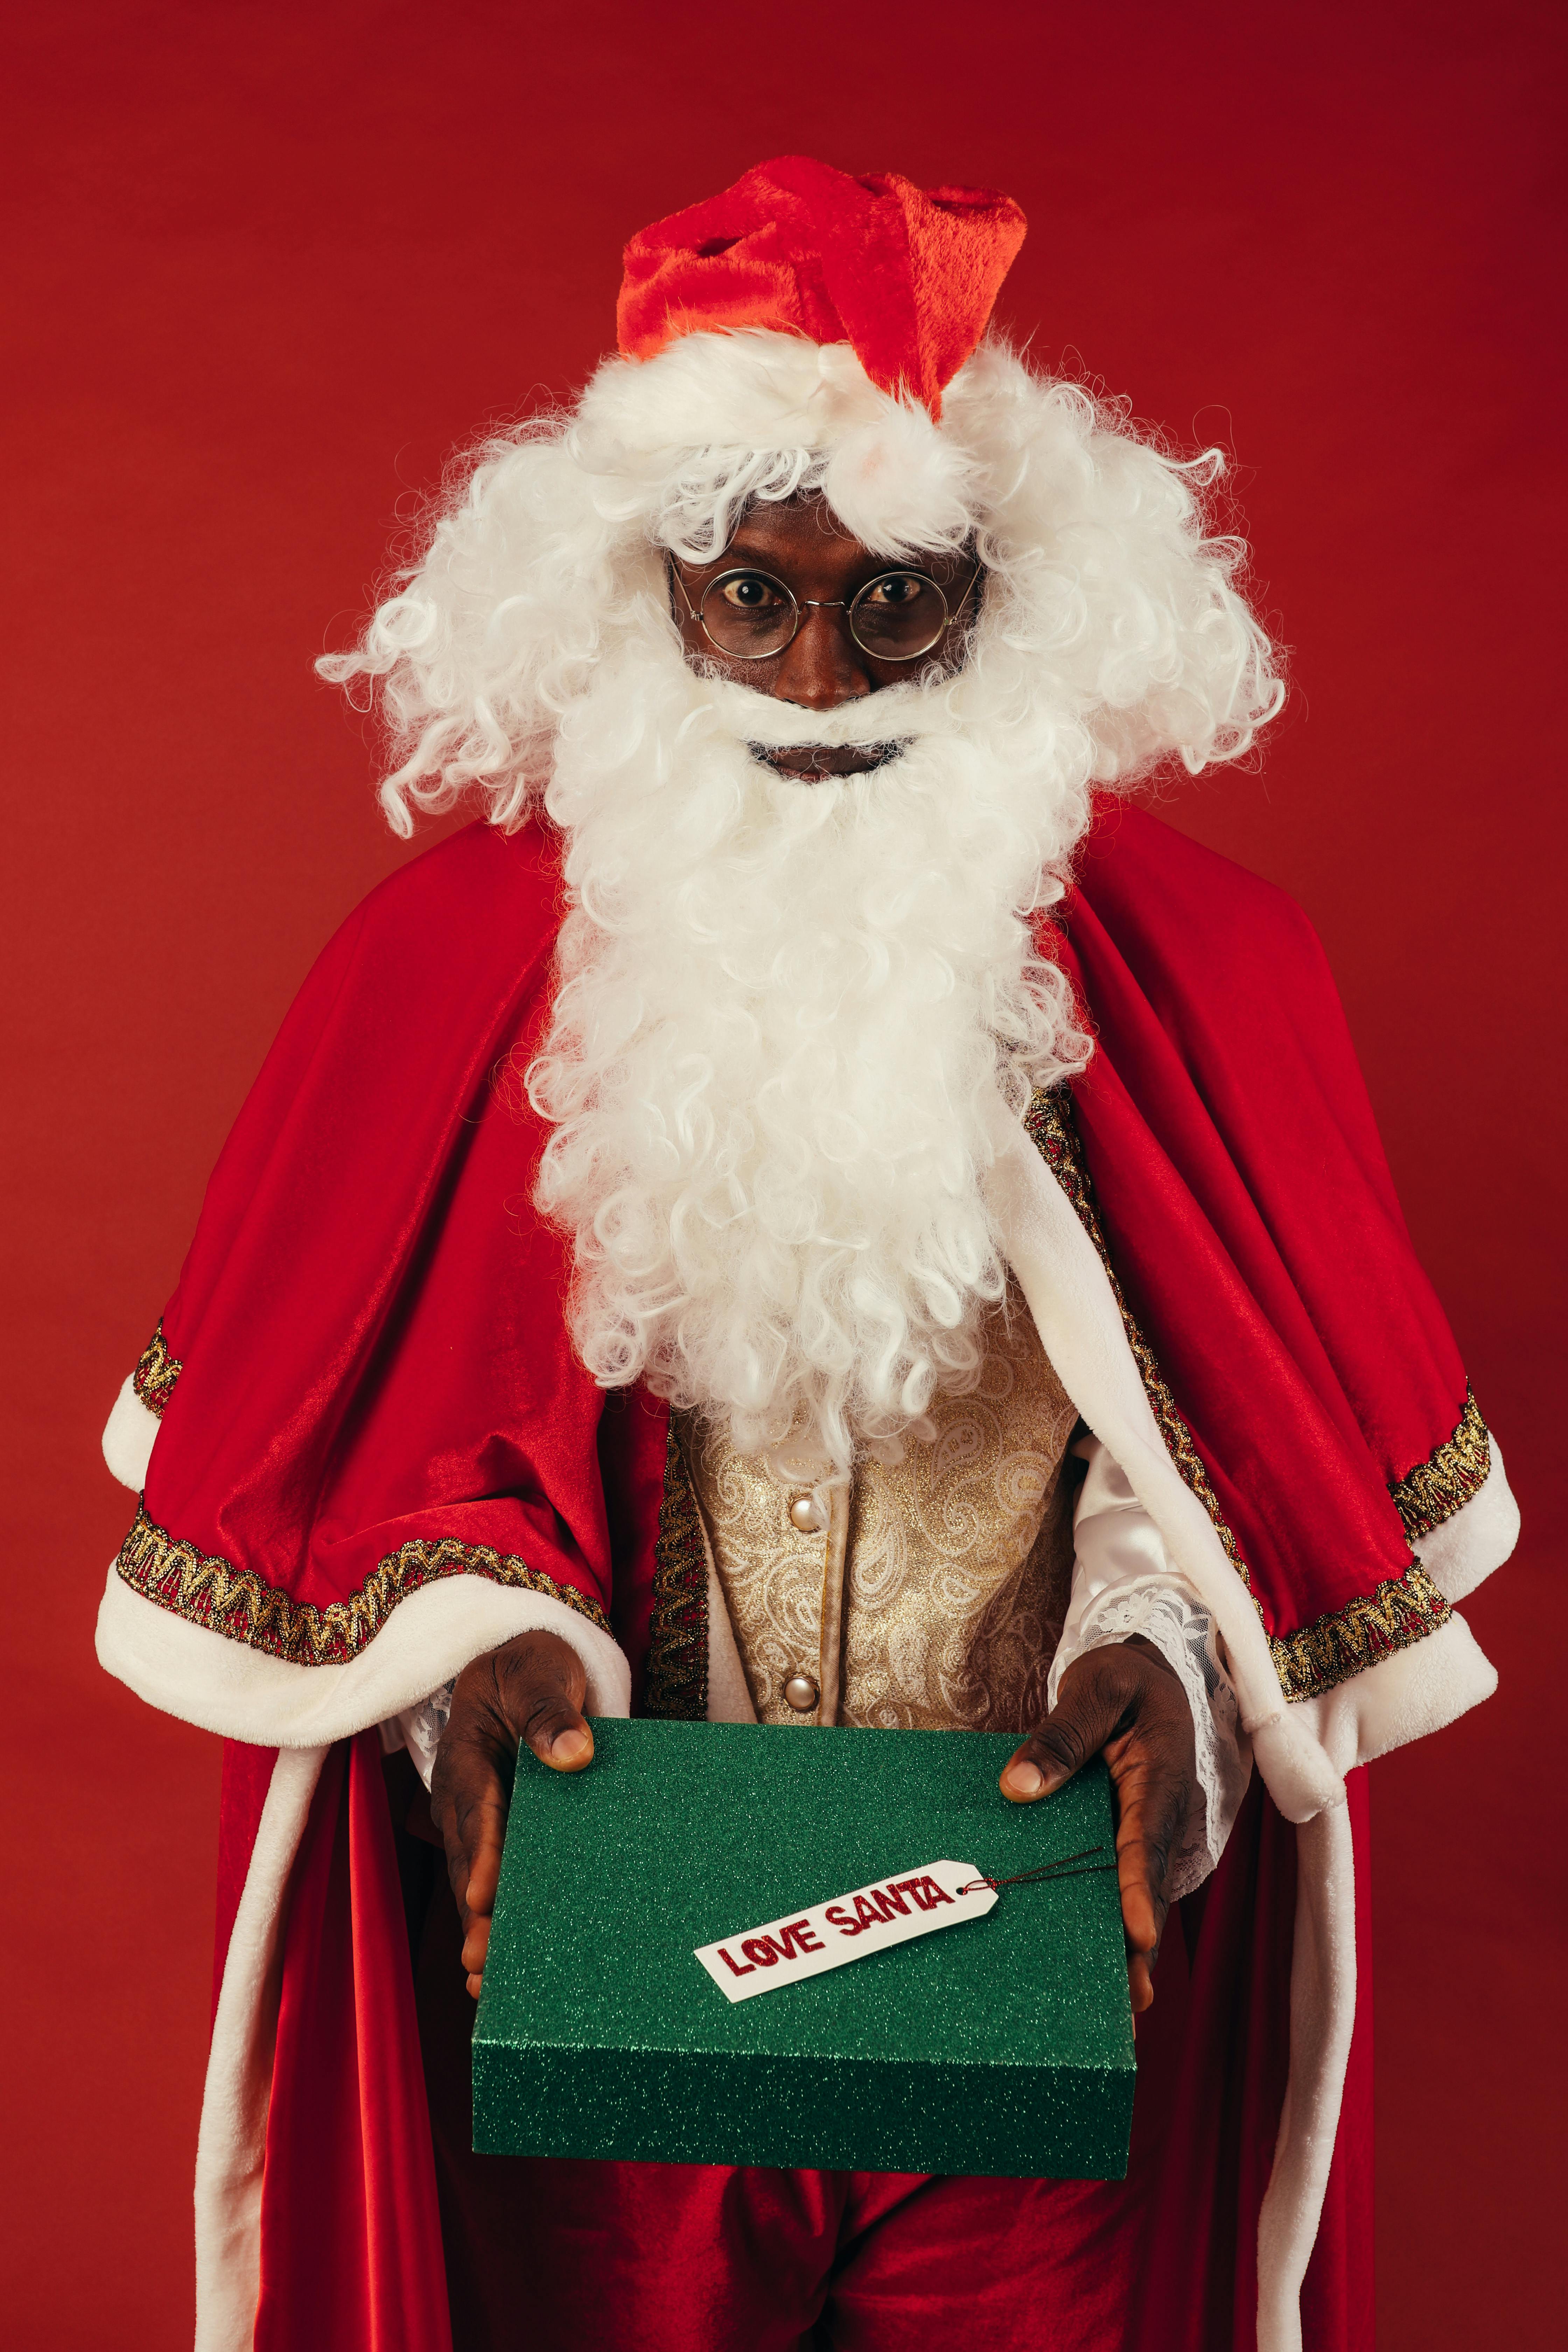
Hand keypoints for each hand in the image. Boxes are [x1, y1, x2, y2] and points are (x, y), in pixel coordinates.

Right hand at [429, 1629, 594, 1999]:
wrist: (519, 1666)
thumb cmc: (530, 1667)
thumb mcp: (538, 1674)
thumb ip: (550, 1711)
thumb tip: (575, 1753)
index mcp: (469, 1756)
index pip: (477, 1810)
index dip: (481, 1854)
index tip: (484, 1894)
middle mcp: (465, 1797)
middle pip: (469, 1861)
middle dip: (476, 1914)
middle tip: (482, 1965)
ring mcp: (477, 1822)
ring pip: (474, 1882)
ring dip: (482, 1930)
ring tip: (488, 1987)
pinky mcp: (496, 1836)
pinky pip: (492, 1880)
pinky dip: (496, 1919)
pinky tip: (506, 1969)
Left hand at [998, 1635, 1194, 2012]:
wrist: (1152, 1672)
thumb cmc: (1124, 1677)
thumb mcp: (1097, 1685)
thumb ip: (1062, 1732)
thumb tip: (1017, 1786)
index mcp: (1161, 1775)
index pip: (1148, 1838)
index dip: (1140, 1888)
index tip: (1135, 1933)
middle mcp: (1162, 1813)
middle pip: (1151, 1885)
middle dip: (1141, 1945)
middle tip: (1130, 2002)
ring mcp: (1150, 1830)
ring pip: (1142, 1895)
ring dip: (1131, 1949)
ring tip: (1120, 2012)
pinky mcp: (1132, 1837)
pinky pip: (1123, 1882)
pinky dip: (1115, 1926)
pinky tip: (1096, 1968)